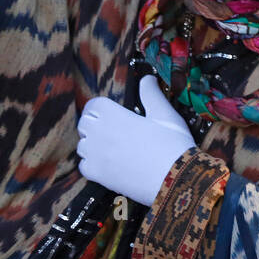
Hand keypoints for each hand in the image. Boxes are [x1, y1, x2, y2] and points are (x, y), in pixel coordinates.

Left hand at [76, 75, 194, 205]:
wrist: (176, 180)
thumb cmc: (173, 145)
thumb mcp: (165, 115)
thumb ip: (152, 95)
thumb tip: (147, 78)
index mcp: (114, 114)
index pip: (93, 105)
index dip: (101, 108)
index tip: (111, 113)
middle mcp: (99, 132)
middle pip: (84, 123)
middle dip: (94, 125)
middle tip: (112, 131)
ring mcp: (96, 155)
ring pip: (82, 146)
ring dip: (93, 145)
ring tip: (112, 149)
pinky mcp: (97, 175)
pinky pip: (84, 166)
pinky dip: (93, 165)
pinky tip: (109, 166)